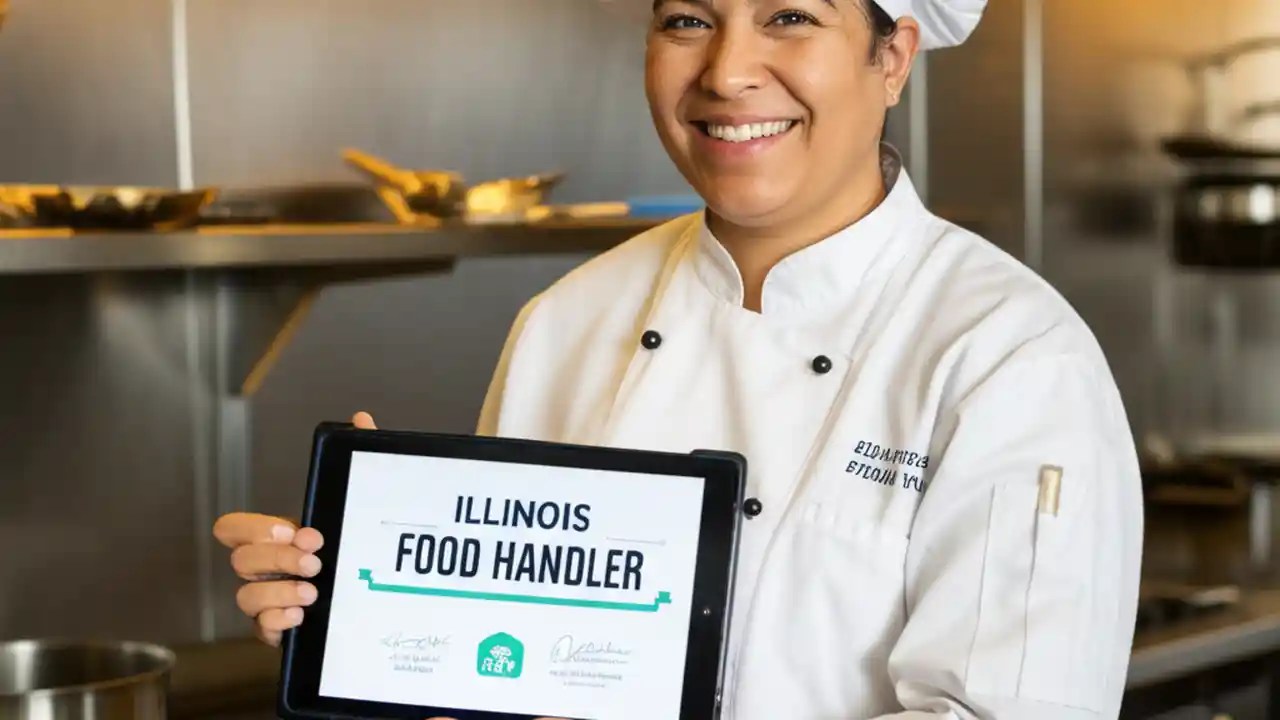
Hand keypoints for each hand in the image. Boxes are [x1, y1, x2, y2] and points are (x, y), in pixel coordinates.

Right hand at [212, 411, 377, 645]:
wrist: (382, 597)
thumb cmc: (360, 547)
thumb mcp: (363, 503)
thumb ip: (361, 459)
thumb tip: (361, 419)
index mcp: (279, 537)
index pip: (234, 527)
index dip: (254, 528)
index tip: (296, 529)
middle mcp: (267, 569)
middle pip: (241, 560)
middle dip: (276, 558)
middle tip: (316, 561)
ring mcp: (270, 601)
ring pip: (245, 597)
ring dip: (277, 592)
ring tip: (313, 593)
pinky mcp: (281, 631)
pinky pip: (260, 630)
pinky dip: (276, 622)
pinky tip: (301, 618)